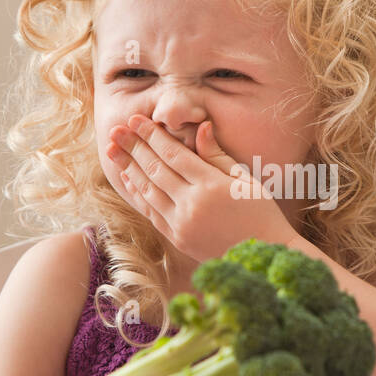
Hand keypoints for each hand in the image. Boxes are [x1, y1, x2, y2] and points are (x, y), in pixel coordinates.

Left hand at [105, 115, 296, 262]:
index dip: (152, 135)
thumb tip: (201, 127)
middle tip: (115, 130)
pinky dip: (138, 194)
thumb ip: (218, 155)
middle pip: (155, 169)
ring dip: (128, 168)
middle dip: (133, 146)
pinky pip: (151, 212)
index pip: (173, 153)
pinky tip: (128, 178)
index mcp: (211, 185)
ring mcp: (182, 224)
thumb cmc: (260, 212)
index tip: (135, 119)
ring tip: (112, 150)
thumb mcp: (245, 179)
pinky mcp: (178, 239)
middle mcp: (192, 204)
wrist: (263, 256)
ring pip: (148, 190)